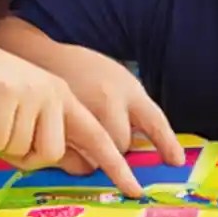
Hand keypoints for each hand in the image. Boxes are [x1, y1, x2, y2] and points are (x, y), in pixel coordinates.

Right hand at [0, 29, 143, 196]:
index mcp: (61, 97)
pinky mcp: (6, 93)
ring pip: (20, 151)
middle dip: (20, 155)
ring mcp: (31, 91)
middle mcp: (53, 92)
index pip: (96, 136)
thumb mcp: (20, 112)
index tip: (135, 191)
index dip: (116, 166)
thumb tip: (74, 166)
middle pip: (51, 155)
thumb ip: (44, 136)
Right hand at [44, 44, 184, 165]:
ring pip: (98, 156)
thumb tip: (149, 149)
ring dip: (95, 155)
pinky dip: (74, 159)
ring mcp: (81, 114)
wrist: (41, 54)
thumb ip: (133, 109)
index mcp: (126, 87)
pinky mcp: (57, 128)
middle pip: (123, 143)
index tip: (175, 162)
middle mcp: (107, 99)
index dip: (166, 144)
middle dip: (117, 148)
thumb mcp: (118, 79)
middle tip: (104, 132)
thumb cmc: (85, 71)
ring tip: (83, 133)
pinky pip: (73, 161)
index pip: (153, 120)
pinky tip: (69, 142)